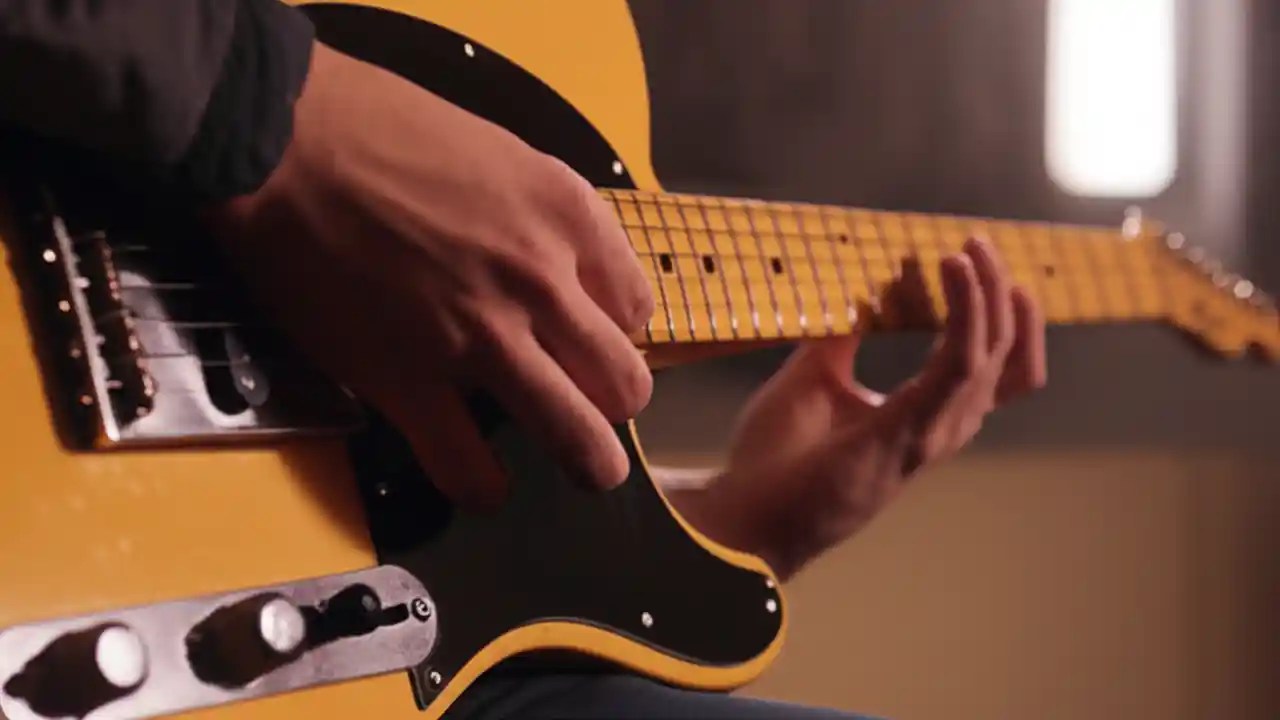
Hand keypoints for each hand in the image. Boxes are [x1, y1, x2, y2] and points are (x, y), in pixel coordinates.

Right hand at [204, 43, 654, 506]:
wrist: (280, 136)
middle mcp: (541, 281)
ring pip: (580, 440)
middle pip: (624, 384)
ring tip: (580, 468)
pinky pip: (471, 470)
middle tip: (585, 402)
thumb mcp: (498, 151)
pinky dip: (483, 486)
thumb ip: (540, 218)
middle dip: (611, 402)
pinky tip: (483, 480)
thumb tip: (552, 267)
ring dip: (587, 463)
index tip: (585, 338)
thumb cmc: (375, 125)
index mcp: (565, 214)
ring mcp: (481, 339)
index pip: (637, 309)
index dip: (614, 333)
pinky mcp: (410, 383)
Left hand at [668, 238, 1045, 579]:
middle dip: (1003, 295)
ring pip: (990, 355)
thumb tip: (855, 291)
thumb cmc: (776, 458)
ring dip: (988, 295)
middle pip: (1005, 357)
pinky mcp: (906, 430)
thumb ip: (840, 339)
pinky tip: (949, 270)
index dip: (999, 316)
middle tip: (981, 242)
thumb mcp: (812, 379)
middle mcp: (940, 428)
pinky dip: (964, 312)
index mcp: (924, 420)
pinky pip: (957, 363)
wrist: (745, 513)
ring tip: (970, 248)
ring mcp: (929, 433)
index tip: (979, 263)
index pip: (992, 369)